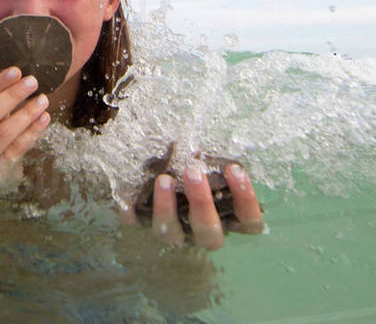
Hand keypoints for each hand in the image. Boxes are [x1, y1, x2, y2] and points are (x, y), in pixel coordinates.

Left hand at [134, 163, 263, 249]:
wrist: (163, 173)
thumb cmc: (197, 166)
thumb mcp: (210, 163)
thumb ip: (212, 158)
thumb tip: (204, 141)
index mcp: (227, 218)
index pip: (248, 221)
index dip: (245, 199)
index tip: (234, 169)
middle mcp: (202, 233)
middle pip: (209, 232)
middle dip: (202, 204)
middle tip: (193, 172)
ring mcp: (175, 234)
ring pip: (171, 235)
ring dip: (167, 207)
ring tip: (163, 179)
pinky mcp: (145, 227)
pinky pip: (136, 225)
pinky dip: (131, 213)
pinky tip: (127, 199)